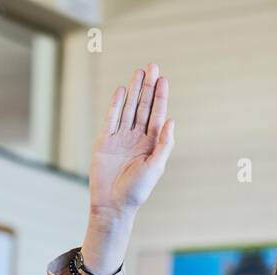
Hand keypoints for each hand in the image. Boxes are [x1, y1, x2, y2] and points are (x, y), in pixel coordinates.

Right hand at [80, 63, 174, 274]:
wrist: (112, 204)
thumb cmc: (137, 190)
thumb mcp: (156, 167)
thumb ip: (164, 144)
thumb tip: (171, 120)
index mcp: (151, 144)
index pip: (157, 115)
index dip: (160, 97)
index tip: (163, 79)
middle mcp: (137, 138)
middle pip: (143, 107)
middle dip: (148, 88)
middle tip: (152, 66)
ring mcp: (120, 138)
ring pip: (128, 109)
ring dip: (133, 91)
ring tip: (138, 72)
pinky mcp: (104, 141)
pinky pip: (111, 118)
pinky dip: (116, 104)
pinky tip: (122, 90)